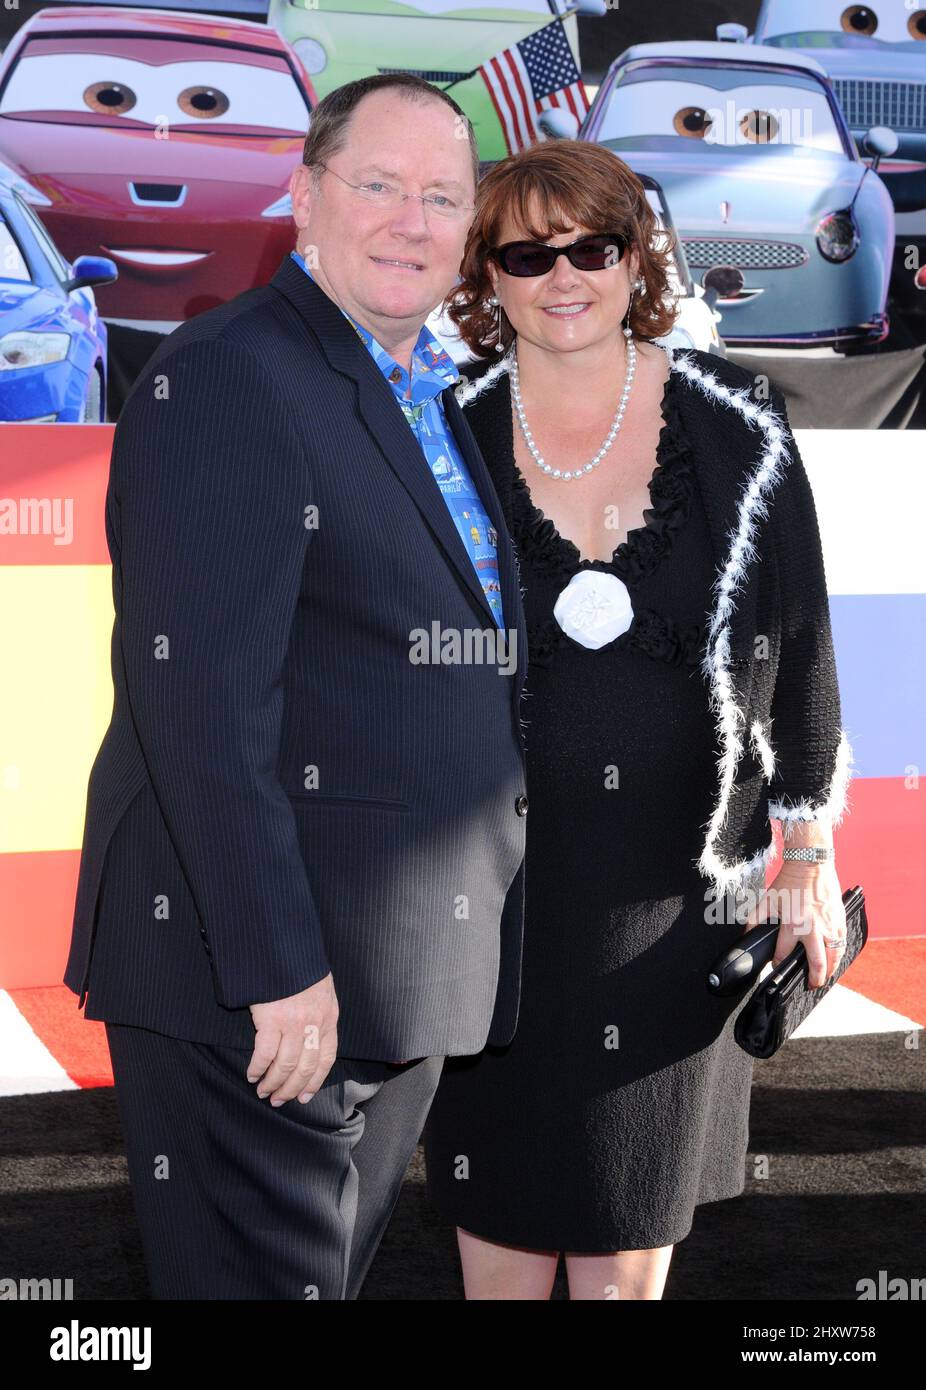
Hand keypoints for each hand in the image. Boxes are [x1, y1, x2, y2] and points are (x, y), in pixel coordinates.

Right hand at [247, 973, 338, 1105]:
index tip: (305, 1096)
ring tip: (263, 1091)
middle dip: (292, 1089)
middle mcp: (314, 1024)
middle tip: (279, 1100)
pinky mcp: (271, 1020)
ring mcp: (294, 1023)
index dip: (315, 1081)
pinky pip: (265, 1054)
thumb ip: (318, 1013)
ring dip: (273, 1083)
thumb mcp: (320, 989)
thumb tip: (310, 1036)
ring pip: (285, 1066)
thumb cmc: (300, 966)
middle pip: (305, 1067)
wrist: (284, 947)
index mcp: (328, 1017)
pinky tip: (252, 1073)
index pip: (327, 1058)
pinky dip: (258, 1068)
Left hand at [744, 862, 846, 989]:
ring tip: (824, 977)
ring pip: (834, 957)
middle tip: (810, 985)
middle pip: (816, 964)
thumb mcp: (767, 900)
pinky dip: (839, 955)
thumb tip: (746, 934)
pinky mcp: (840, 920)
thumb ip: (754, 919)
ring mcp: (829, 926)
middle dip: (813, 979)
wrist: (811, 864)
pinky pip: (842, 944)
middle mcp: (813, 929)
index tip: (777, 966)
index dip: (778, 964)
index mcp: (792, 925)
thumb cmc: (789, 881)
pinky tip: (835, 959)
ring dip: (830, 971)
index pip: (784, 954)